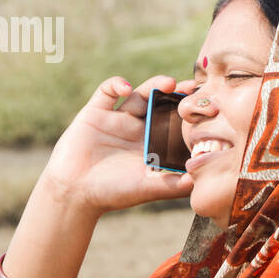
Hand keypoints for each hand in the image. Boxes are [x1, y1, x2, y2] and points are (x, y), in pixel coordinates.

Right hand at [41, 74, 197, 216]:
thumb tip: (201, 180)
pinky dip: (116, 84)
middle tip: (192, 88)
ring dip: (154, 85)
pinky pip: (107, 91)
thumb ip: (174, 185)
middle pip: (161, 104)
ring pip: (139, 93)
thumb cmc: (112, 194)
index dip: (188, 114)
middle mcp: (137, 129)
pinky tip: (126, 88)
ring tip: (168, 83)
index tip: (205, 108)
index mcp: (152, 144)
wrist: (73, 193)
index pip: (175, 123)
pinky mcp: (95, 113)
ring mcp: (117, 119)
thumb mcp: (148, 189)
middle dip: (176, 94)